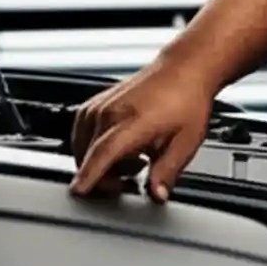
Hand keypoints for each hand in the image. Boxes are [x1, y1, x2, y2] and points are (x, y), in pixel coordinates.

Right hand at [69, 58, 215, 201]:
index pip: (104, 152)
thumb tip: (156, 195)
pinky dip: (93, 147)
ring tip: (132, 161)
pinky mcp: (95, 103)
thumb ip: (167, 171)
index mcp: (134, 120)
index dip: (90, 174)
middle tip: (132, 180)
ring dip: (98, 162)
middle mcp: (111, 111)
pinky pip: (82, 133)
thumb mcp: (186, 142)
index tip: (79, 191)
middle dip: (103, 177)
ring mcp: (100, 105)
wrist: (184, 70)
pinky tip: (118, 149)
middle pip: (88, 154)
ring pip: (82, 146)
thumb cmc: (187, 101)